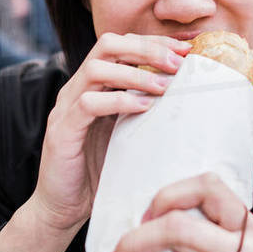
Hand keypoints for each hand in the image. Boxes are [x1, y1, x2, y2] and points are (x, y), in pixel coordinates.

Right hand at [31, 32, 191, 233]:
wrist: (63, 209)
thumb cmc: (100, 171)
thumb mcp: (128, 134)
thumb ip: (147, 112)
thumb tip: (191, 98)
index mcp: (93, 85)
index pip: (121, 45)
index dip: (153, 42)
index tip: (186, 48)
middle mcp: (77, 88)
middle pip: (108, 45)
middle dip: (146, 48)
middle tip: (178, 62)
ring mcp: (65, 107)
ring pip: (96, 68)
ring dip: (135, 72)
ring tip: (165, 85)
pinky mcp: (61, 131)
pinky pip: (88, 103)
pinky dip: (118, 100)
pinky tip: (143, 107)